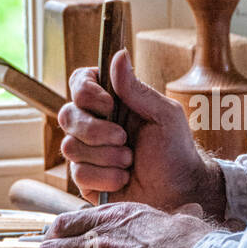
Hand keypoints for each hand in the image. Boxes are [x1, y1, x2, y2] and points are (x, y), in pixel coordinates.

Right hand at [58, 50, 225, 217]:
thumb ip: (137, 88)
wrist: (179, 192)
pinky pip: (78, 173)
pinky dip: (105, 177)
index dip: (86, 92)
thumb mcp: (164, 114)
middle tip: (124, 139)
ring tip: (129, 162)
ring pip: (70, 146)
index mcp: (112, 103)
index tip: (109, 104)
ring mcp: (88, 152)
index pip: (80, 83)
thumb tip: (119, 55)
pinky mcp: (86, 180)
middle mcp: (95, 125)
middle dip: (96, 130)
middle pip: (67, 115)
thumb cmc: (176, 151)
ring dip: (106, 156)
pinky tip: (123, 179)